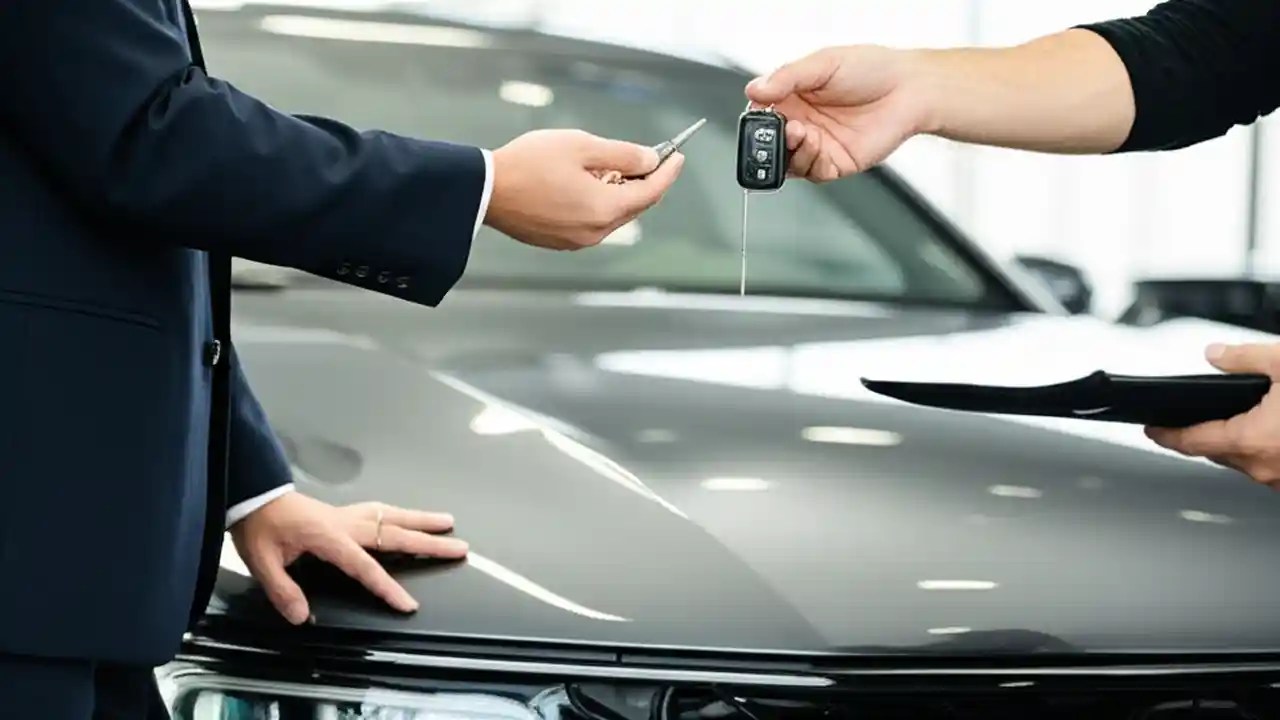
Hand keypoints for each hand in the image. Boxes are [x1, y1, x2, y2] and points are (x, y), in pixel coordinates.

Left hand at [230, 491, 467, 623]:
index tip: (409, 605)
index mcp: (328, 536)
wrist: (252, 496)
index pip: (364, 566)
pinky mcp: (343, 513)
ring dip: (421, 521)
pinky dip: (401, 514)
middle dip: (429, 543)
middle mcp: (345, 523)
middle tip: (460, 547)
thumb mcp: (261, 560)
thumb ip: (282, 589)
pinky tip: (409, 518)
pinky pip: (380, 511)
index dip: (388, 587)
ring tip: (448, 524)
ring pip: (392, 516)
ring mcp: (346, 515)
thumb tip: (301, 616)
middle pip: (394, 533)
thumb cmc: (257, 526)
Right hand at [485, 129, 684, 249]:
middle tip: (650, 159)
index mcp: (604, 208)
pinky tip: (588, 184)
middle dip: (645, 182)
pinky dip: (600, 203)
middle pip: (634, 207)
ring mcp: (577, 240)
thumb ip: (622, 155)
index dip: (668, 172)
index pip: (650, 192)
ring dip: (620, 193)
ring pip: (613, 216)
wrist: (485, 190)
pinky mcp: (561, 241)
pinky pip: (592, 222)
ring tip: (611, 167)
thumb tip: (649, 162)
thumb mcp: (581, 146)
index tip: (677, 156)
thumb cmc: (529, 164)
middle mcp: (595, 232)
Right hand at [745, 45, 927, 181]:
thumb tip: (755, 89)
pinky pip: (811, 172)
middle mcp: (804, 123)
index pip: (763, 114)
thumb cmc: (873, 70)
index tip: (759, 115)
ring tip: (801, 133)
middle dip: (770, 141)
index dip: (757, 119)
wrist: (909, 90)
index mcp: (795, 98)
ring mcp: (819, 145)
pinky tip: (815, 144)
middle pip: (772, 143)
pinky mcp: (835, 163)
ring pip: (788, 162)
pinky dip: (807, 163)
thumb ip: (787, 77)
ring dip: (789, 151)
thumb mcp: (823, 64)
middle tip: (781, 129)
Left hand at [1146, 343, 1279, 486]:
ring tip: (1235, 421)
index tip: (1152, 430)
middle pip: (1217, 452)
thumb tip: (1216, 355)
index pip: (1191, 441)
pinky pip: (1271, 467)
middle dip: (1202, 435)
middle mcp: (1264, 467)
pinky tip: (1272, 434)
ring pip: (1246, 463)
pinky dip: (1264, 451)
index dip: (1166, 434)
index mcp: (1252, 440)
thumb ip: (1246, 358)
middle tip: (1189, 422)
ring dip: (1237, 444)